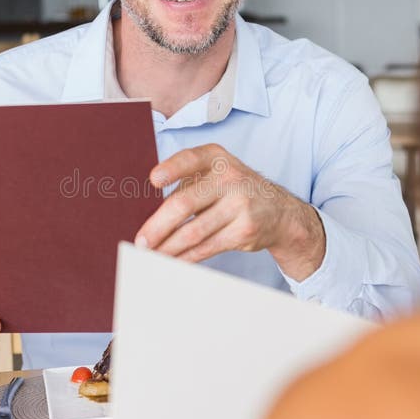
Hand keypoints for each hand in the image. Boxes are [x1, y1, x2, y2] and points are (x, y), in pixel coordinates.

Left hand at [135, 144, 324, 280]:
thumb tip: (149, 216)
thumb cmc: (232, 190)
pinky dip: (185, 257)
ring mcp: (240, 205)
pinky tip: (172, 260)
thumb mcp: (215, 174)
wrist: (278, 210)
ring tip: (150, 255)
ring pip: (194, 232)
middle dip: (158, 226)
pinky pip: (206, 247)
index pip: (190, 159)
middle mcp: (229, 178)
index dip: (172, 169)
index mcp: (216, 158)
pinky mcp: (244, 231)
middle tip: (141, 240)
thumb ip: (186, 185)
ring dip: (167, 247)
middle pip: (185, 203)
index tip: (153, 180)